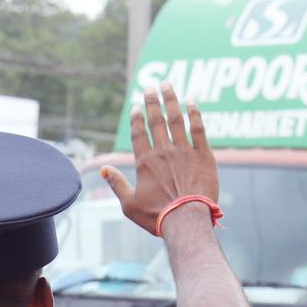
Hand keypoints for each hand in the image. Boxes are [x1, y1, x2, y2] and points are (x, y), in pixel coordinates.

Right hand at [101, 83, 218, 236]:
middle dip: (152, 101)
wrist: (187, 221)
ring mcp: (184, 151)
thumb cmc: (157, 217)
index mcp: (145, 163)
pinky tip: (191, 101)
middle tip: (150, 86)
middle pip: (156, 120)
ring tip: (167, 85)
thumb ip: (117, 184)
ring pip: (176, 119)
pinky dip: (194, 113)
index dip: (136, 119)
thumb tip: (104, 170)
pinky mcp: (203, 155)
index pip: (139, 133)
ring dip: (171, 100)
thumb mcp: (129, 205)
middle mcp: (164, 152)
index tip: (136, 107)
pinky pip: (198, 128)